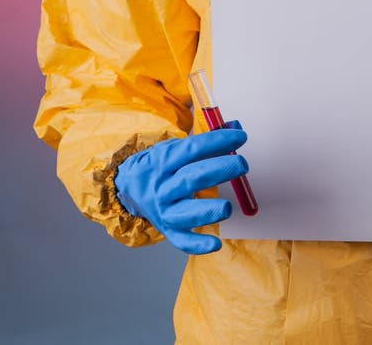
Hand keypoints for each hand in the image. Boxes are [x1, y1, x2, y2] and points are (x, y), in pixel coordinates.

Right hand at [114, 122, 247, 254]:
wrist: (129, 187)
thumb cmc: (161, 165)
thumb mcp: (176, 146)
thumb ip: (207, 137)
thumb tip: (235, 126)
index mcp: (164, 160)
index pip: (192, 149)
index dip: (217, 141)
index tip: (240, 136)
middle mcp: (163, 186)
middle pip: (190, 179)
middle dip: (218, 171)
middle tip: (242, 165)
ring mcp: (164, 209)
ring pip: (184, 212)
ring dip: (207, 211)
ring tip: (228, 207)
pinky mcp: (167, 228)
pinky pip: (181, 240)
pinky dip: (197, 244)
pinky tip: (216, 244)